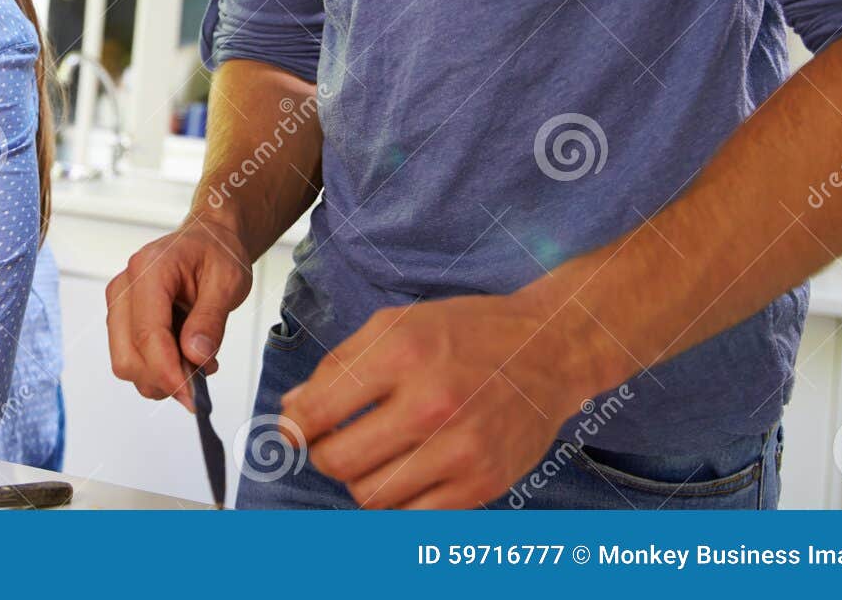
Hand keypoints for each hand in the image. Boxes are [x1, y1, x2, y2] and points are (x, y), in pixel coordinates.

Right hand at [106, 215, 253, 408]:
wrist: (208, 241)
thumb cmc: (216, 254)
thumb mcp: (229, 281)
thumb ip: (211, 319)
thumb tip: (195, 357)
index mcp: (149, 270)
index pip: (148, 334)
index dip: (169, 373)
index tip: (194, 399)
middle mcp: (124, 287)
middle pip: (128, 357)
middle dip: (163, 379)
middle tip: (202, 380)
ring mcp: (119, 304)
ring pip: (125, 364)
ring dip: (161, 376)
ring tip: (198, 361)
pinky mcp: (121, 319)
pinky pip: (131, 358)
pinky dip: (157, 369)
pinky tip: (184, 357)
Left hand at [283, 292, 600, 508]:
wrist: (548, 349)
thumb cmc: (470, 333)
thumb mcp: (396, 324)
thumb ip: (338, 365)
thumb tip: (293, 411)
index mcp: (402, 355)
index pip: (318, 410)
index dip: (294, 426)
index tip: (294, 431)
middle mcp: (431, 404)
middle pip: (339, 461)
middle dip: (323, 454)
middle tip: (332, 442)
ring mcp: (461, 449)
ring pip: (371, 496)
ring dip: (359, 480)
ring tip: (374, 455)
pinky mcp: (484, 483)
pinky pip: (413, 516)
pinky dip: (397, 501)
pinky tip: (404, 473)